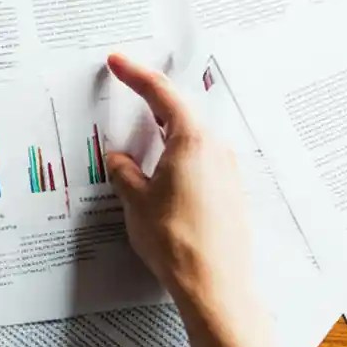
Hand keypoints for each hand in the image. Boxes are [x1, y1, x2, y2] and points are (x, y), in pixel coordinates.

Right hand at [104, 54, 252, 308]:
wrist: (216, 286)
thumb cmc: (175, 241)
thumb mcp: (135, 201)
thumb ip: (124, 171)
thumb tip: (120, 159)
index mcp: (192, 141)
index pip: (161, 94)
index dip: (135, 74)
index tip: (116, 61)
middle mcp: (216, 149)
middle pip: (181, 111)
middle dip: (152, 99)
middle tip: (127, 85)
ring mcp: (228, 171)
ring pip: (192, 137)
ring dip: (166, 130)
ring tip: (141, 135)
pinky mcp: (230, 193)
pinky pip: (201, 161)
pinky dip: (178, 155)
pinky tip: (163, 172)